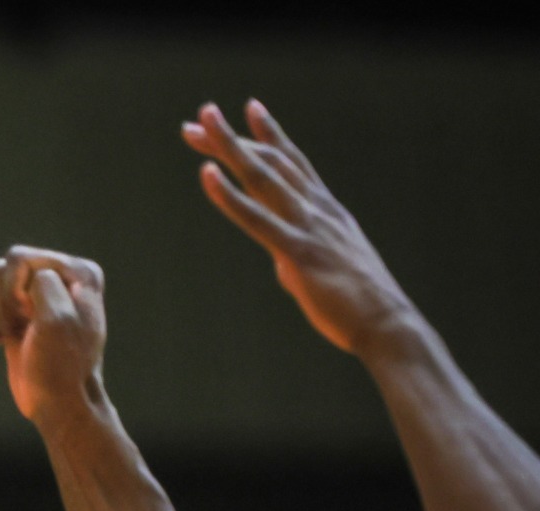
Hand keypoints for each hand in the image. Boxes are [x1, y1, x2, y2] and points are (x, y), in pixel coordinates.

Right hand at [0, 247, 107, 427]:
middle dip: (3, 302)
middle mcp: (56, 278)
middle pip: (0, 269)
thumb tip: (21, 278)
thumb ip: (43, 283)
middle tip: (24, 327)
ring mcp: (33, 297)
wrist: (59, 402)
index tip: (32, 317)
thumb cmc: (63, 365)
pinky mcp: (14, 317)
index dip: (16, 290)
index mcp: (77, 272)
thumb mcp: (59, 319)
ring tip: (15, 335)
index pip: (19, 258)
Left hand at [183, 101, 416, 357]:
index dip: (271, 134)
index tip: (251, 109)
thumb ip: (299, 256)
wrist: (387, 324)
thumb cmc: (357, 303)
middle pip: (270, 161)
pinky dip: (229, 195)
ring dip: (228, 147)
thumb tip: (284, 261)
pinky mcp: (297, 252)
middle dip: (234, 137)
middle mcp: (317, 209)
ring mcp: (308, 227)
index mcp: (327, 210)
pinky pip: (256, 218)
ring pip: (262, 176)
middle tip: (203, 113)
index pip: (294, 162)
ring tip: (200, 123)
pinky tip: (207, 173)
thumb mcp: (325, 268)